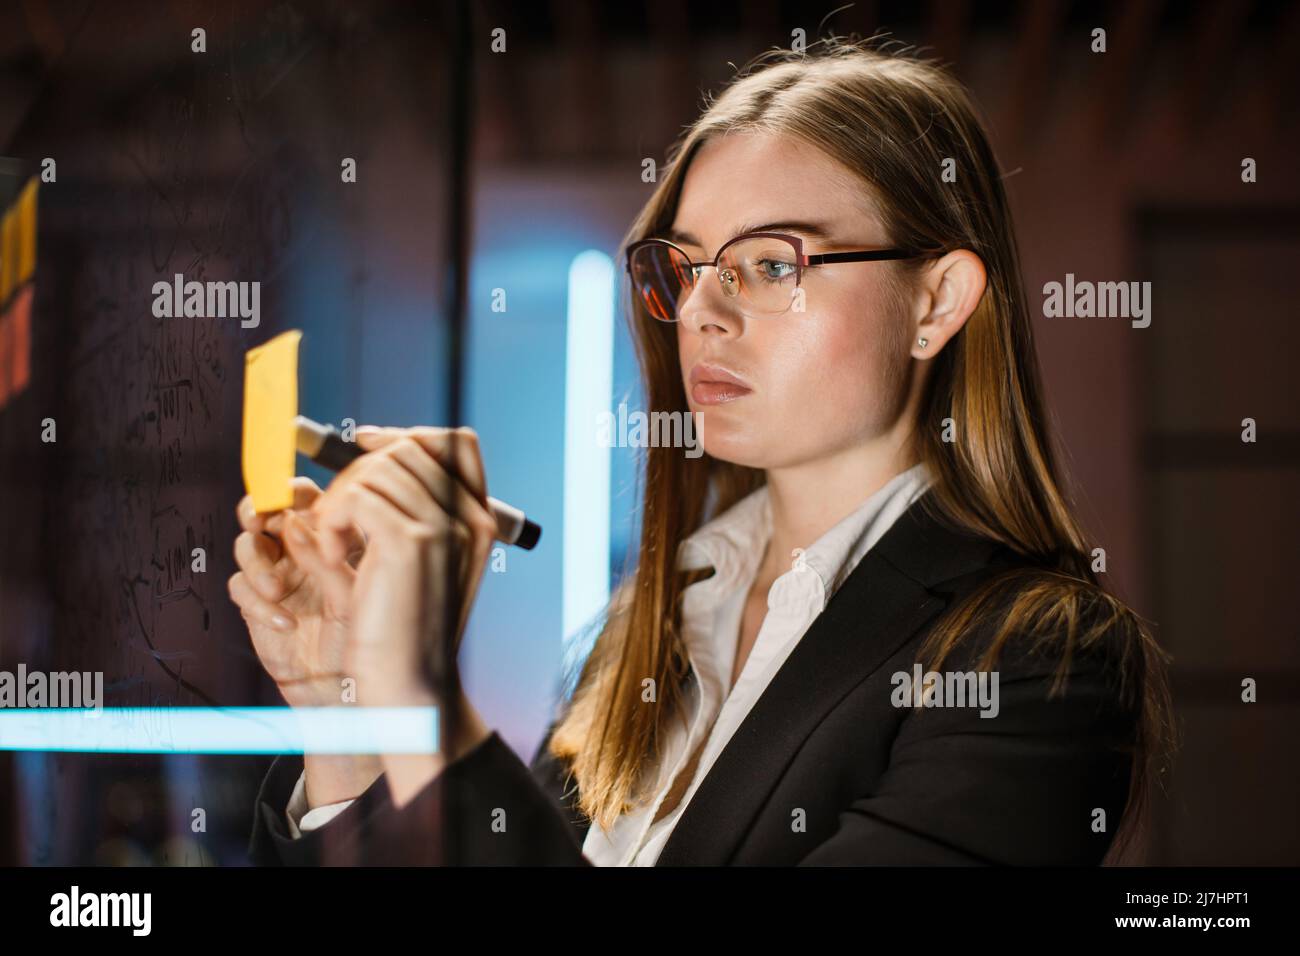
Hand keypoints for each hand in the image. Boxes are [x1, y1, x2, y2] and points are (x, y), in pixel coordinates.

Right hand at [229, 478, 381, 806]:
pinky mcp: (257, 605)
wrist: (350, 689)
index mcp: (331, 537)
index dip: (292, 491)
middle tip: (262, 521)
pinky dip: (257, 603)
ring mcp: (278, 575)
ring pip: (247, 546)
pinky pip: (240, 588)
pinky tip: (285, 623)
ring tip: (277, 588)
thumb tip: (292, 523)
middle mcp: (301, 551)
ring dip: (256, 562)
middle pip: (265, 510)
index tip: (292, 499)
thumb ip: (324, 557)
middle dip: (257, 510)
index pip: (305, 497)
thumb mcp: (355, 591)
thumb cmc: (367, 637)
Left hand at [308, 426, 497, 708]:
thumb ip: (417, 513)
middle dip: (358, 470)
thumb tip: (377, 457)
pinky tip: (333, 558)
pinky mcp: (411, 542)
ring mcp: (445, 527)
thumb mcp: (422, 564)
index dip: (408, 435)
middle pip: (408, 448)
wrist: (411, 687)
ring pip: (376, 469)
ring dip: (339, 500)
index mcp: (481, 521)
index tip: (366, 448)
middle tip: (336, 516)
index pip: (457, 442)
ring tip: (334, 544)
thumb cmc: (405, 630)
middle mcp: (471, 518)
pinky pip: (356, 496)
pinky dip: (331, 522)